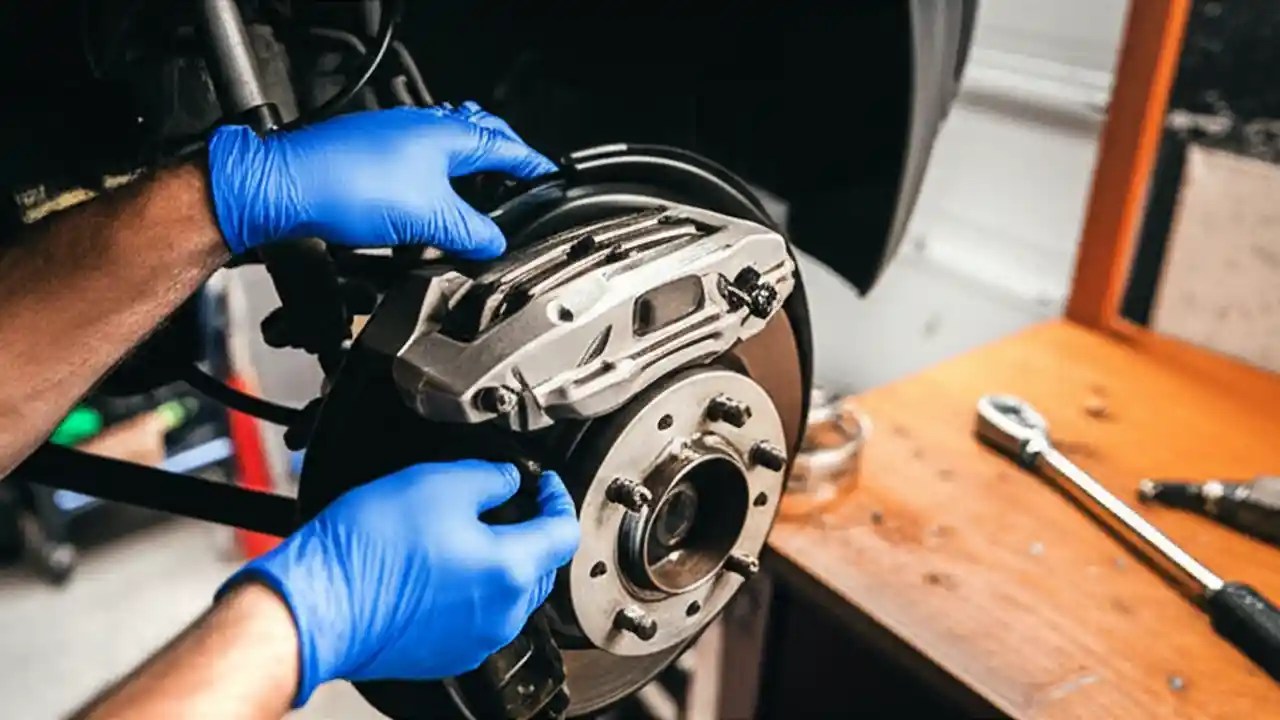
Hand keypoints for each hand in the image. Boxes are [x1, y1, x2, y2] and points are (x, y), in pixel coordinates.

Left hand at [207, 102, 556, 257]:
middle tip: (516, 183)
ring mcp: (394, 139)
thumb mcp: (430, 220)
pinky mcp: (370, 157)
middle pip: (478, 140)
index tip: (549, 179)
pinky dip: (434, 185)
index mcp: (448, 136)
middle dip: (501, 161)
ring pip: (445, 153)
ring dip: (465, 174)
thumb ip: (471, 233)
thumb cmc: (349, 187)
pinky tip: (427, 209)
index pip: (507, 149)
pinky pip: (418, 166)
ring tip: (474, 200)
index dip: (533, 167)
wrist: (285, 189)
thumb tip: (493, 244)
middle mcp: (422, 129)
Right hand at [220, 460, 580, 706]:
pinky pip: (480, 616)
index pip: (565, 531)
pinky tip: (444, 567)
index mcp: (512, 569)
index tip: (547, 485)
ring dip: (503, 561)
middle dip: (532, 530)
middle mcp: (503, 612)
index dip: (559, 498)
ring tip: (467, 533)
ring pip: (512, 593)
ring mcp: (477, 639)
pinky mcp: (448, 653)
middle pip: (543, 565)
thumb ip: (492, 477)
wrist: (319, 603)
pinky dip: (475, 590)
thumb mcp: (440, 484)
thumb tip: (511, 479)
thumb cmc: (369, 549)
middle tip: (506, 502)